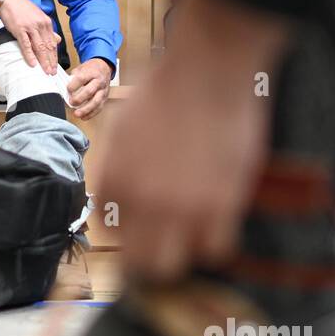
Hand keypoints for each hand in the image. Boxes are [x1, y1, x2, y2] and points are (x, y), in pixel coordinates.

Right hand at [0, 0, 59, 74]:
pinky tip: (32, 64)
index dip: (55, 56)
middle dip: (51, 61)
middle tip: (52, 73)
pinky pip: (26, 45)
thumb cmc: (23, 8)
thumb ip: (48, 30)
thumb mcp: (39, 17)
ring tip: (46, 71)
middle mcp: (41, 25)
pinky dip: (30, 55)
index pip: (53, 43)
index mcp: (47, 23)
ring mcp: (30, 27)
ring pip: (40, 47)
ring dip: (43, 61)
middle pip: (48, 47)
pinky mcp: (20, 29)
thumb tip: (58, 40)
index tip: (56, 66)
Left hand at [66, 58, 112, 119]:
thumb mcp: (81, 68)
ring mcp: (103, 90)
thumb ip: (73, 78)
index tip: (67, 90)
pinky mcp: (105, 98)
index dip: (73, 85)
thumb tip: (64, 89)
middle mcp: (99, 81)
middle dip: (79, 99)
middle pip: (90, 91)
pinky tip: (84, 117)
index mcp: (92, 72)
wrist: (104, 68)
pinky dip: (91, 114)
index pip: (82, 78)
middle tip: (71, 102)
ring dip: (86, 109)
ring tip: (77, 114)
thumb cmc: (91, 69)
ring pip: (96, 101)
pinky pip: (99, 107)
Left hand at [99, 0, 290, 282]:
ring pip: (178, 263)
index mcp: (114, 181)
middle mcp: (143, 202)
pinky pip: (216, 247)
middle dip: (150, 262)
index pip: (113, 234)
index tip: (141, 237)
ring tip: (191, 236)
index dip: (129, 237)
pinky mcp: (221, 204)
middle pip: (142, 265)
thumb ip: (118, 173)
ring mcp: (182, 207)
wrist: (206, 71)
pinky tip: (215, 221)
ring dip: (184, 252)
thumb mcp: (122, 130)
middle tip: (163, 252)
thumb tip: (118, 207)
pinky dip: (214, 240)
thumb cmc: (166, 92)